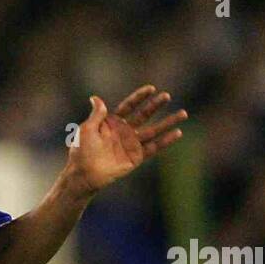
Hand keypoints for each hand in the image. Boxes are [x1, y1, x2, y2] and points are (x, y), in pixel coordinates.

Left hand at [69, 86, 187, 193]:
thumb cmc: (81, 152)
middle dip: (155, 106)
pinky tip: (177, 133)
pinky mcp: (136, 158)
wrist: (83, 174)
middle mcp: (124, 132)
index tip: (151, 88)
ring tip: (183, 113)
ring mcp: (131, 145)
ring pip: (153, 130)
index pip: (129, 107)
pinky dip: (165, 141)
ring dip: (168, 122)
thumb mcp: (86, 129)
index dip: (139, 98)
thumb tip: (95, 98)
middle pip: (144, 115)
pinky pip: (153, 147)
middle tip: (167, 96)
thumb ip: (97, 114)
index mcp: (112, 123)